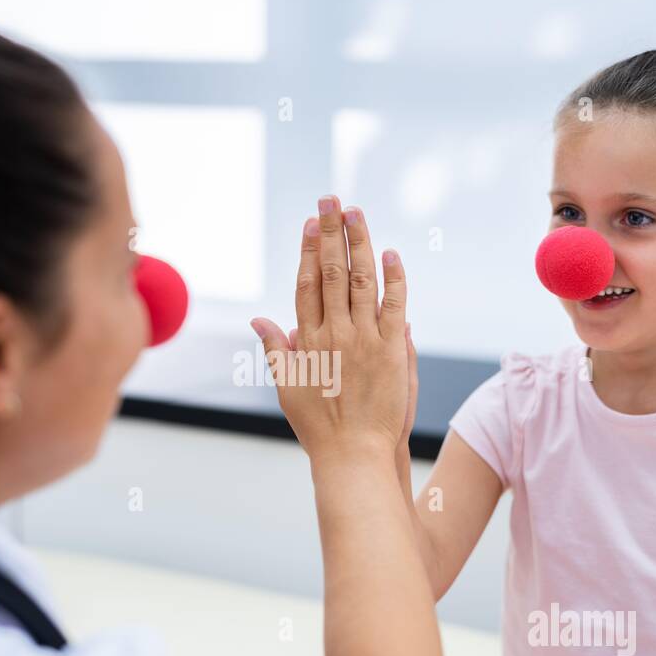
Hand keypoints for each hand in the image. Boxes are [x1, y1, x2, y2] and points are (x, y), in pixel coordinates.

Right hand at [251, 196, 407, 463]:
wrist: (352, 456)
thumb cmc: (318, 427)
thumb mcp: (286, 387)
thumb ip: (275, 349)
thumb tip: (261, 319)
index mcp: (307, 341)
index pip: (307, 284)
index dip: (309, 250)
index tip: (311, 223)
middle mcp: (334, 334)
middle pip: (333, 272)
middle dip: (332, 232)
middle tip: (332, 199)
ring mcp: (364, 340)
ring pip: (362, 281)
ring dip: (360, 243)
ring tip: (357, 213)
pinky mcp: (391, 351)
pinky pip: (393, 307)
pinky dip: (394, 279)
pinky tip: (391, 254)